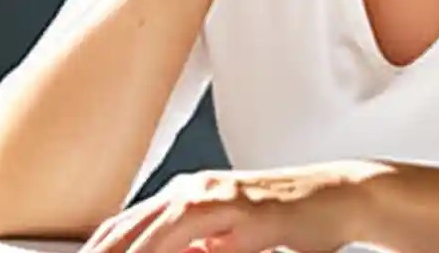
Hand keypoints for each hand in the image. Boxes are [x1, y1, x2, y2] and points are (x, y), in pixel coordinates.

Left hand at [76, 161, 387, 252]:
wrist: (343, 196)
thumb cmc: (295, 219)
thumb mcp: (233, 240)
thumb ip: (199, 248)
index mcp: (188, 196)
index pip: (123, 228)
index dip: (95, 252)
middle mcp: (195, 190)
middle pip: (125, 230)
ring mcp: (216, 198)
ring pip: (150, 233)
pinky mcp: (241, 212)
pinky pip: (189, 238)